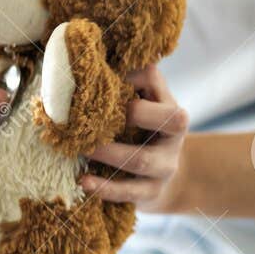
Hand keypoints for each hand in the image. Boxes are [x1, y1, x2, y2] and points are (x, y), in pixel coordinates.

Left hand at [80, 64, 189, 211]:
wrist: (164, 176)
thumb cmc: (140, 131)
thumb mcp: (140, 106)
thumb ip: (121, 87)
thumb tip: (82, 61)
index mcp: (167, 104)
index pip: (153, 80)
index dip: (129, 75)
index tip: (98, 76)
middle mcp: (173, 133)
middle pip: (171, 119)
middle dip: (136, 114)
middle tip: (98, 114)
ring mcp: (166, 164)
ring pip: (143, 160)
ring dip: (109, 153)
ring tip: (81, 149)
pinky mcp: (153, 192)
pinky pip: (131, 192)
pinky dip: (106, 187)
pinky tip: (83, 182)